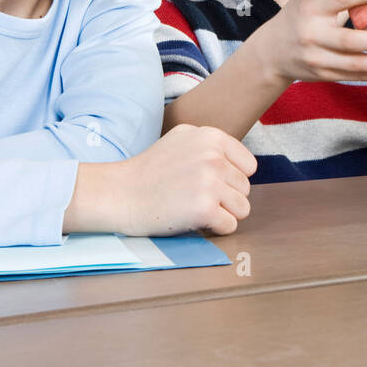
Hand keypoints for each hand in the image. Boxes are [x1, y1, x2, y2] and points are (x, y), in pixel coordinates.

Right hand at [70, 125, 257, 235]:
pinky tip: (193, 220)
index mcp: (211, 137)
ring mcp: (210, 183)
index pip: (249, 167)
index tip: (207, 182)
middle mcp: (213, 157)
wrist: (118, 194)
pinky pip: (230, 226)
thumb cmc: (149, 171)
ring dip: (223, 214)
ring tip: (194, 208)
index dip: (231, 179)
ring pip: (243, 208)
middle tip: (194, 196)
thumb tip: (244, 164)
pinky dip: (215, 229)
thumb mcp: (181, 139)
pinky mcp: (204, 208)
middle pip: (245, 189)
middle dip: (225, 198)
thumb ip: (212, 145)